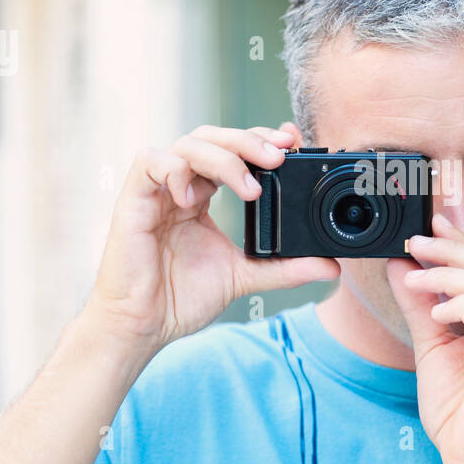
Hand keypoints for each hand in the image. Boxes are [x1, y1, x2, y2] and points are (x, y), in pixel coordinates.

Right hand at [87, 121, 338, 353]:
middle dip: (249, 140)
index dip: (259, 138)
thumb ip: (285, 268)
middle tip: (279, 157)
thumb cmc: (180, 299)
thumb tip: (331, 266)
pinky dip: (176, 170)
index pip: (232, 150)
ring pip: (188, 143)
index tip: (290, 141)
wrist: (143, 326)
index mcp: (203, 194)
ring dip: (224, 157)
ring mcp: (157, 190)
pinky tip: (195, 199)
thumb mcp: (244, 277)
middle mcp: (180, 185)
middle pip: (213, 137)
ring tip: (251, 186)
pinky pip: (150, 162)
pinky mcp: (133, 199)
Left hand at [386, 214, 463, 463]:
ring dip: (447, 276)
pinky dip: (461, 306)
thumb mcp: (433, 346)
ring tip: (414, 280)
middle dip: (450, 251)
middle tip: (413, 243)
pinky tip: (437, 314)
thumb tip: (399, 265)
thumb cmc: (461, 414)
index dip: (461, 243)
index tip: (428, 225)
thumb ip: (420, 306)